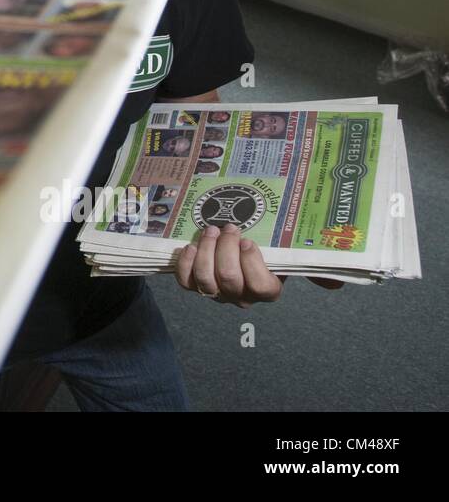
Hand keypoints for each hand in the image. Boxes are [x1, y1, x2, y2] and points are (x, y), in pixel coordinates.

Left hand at [175, 223, 344, 305]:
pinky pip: (186, 282)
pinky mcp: (195, 284)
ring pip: (206, 281)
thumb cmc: (268, 249)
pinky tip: (190, 246)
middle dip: (226, 250)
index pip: (260, 287)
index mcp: (267, 290)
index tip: (250, 240)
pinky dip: (185, 264)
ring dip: (206, 252)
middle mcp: (241, 296)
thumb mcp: (292, 254)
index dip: (252, 264)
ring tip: (211, 230)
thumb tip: (337, 285)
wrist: (237, 245)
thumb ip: (314, 267)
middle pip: (229, 280)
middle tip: (229, 227)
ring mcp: (216, 292)